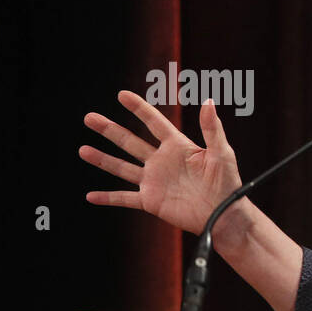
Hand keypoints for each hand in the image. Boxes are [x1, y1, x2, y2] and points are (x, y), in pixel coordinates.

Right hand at [80, 93, 245, 237]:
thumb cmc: (228, 183)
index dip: (139, 109)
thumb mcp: (222, 153)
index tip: (122, 95)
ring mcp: (154, 181)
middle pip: (130, 141)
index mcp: (178, 147)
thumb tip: (208, 100)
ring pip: (122, 167)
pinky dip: (108, 198)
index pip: (154, 123)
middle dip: (110, 130)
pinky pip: (125, 198)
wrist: (225, 215)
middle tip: (89, 118)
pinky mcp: (151, 201)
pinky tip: (91, 196)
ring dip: (103, 159)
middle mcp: (162, 161)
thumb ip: (212, 128)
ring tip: (83, 149)